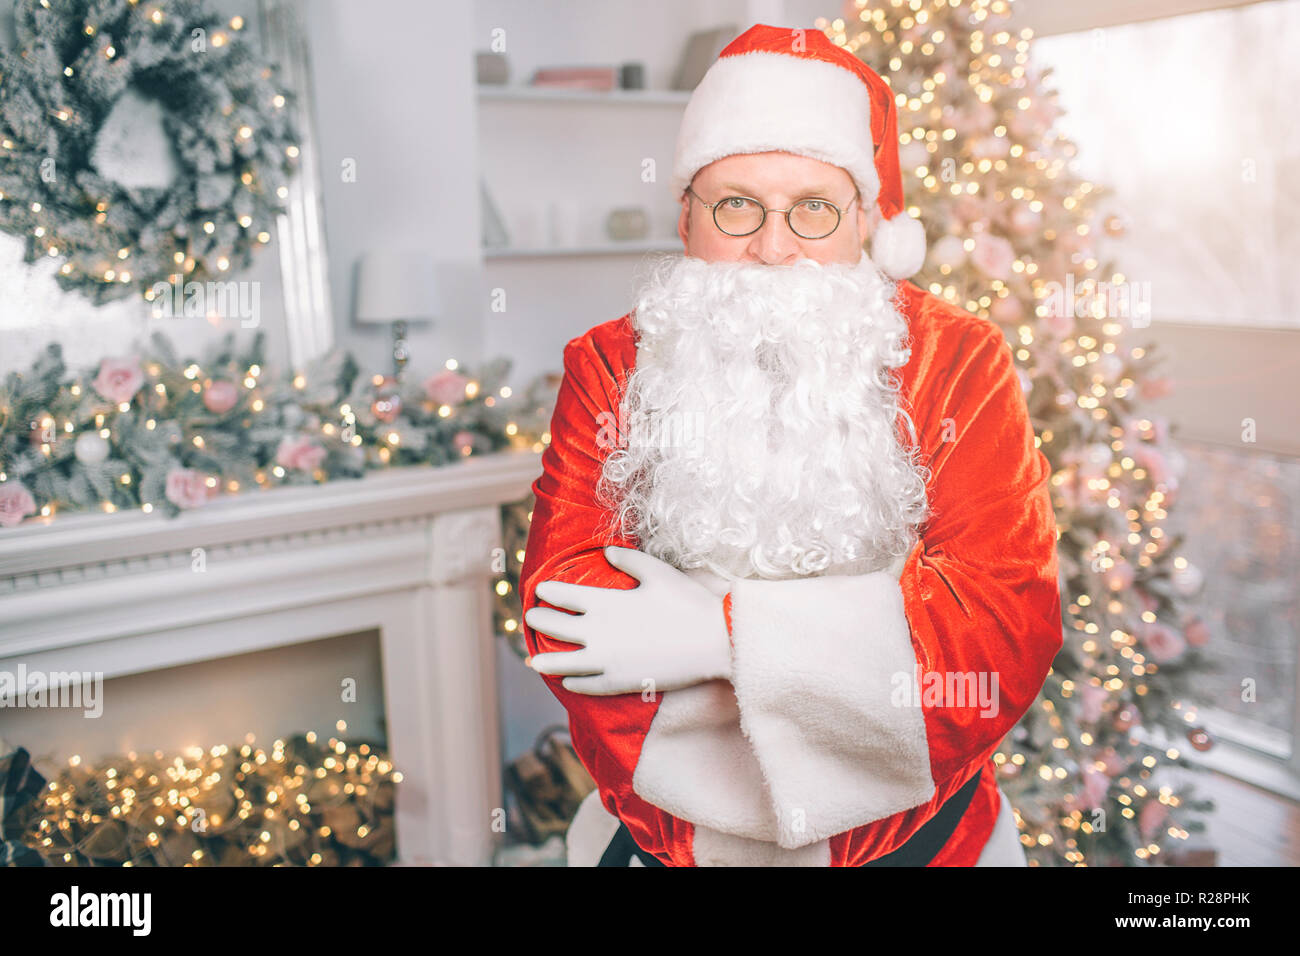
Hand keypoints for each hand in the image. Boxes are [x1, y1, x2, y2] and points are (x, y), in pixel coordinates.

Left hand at [524, 546, 732, 695]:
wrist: (714, 642)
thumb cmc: (688, 602)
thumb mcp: (657, 572)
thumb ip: (628, 559)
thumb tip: (607, 552)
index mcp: (605, 603)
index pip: (564, 596)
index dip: (549, 593)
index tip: (540, 592)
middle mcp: (598, 633)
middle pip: (556, 628)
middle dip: (540, 622)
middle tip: (531, 619)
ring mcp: (606, 661)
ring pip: (563, 664)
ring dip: (546, 661)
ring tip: (533, 661)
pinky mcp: (619, 683)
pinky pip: (587, 685)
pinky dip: (574, 683)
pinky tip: (568, 682)